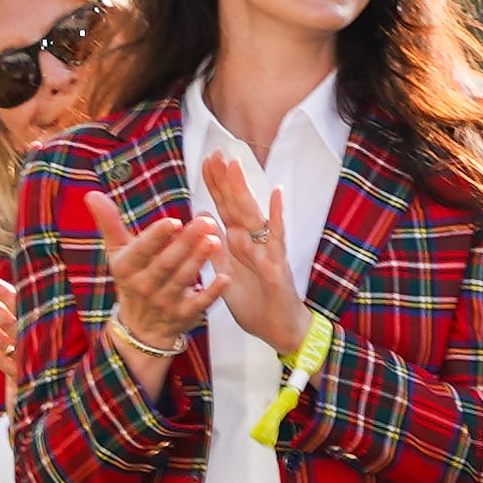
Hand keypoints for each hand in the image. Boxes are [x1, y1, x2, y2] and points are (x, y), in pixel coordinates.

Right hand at [82, 190, 224, 395]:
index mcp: (127, 268)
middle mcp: (144, 286)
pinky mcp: (185, 315)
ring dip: (199, 260)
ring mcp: (165, 302)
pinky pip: (199, 304)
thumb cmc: (132, 278)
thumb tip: (92, 193)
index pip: (141, 250)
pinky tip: (226, 277)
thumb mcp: (119, 253)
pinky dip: (212, 292)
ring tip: (215, 239)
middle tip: (206, 221)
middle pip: (166, 263)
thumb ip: (110, 223)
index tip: (173, 221)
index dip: (156, 237)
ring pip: (183, 279)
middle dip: (186, 243)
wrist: (140, 327)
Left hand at [200, 152, 313, 357]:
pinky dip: (276, 216)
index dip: (215, 186)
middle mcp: (253, 241)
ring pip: (253, 215)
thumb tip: (203, 219)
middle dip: (226, 180)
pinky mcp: (277, 264)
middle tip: (217, 153)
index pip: (223, 209)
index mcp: (238, 244)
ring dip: (245, 190)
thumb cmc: (255, 302)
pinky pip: (276, 238)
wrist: (279, 329)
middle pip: (236, 206)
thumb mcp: (224, 276)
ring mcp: (267, 250)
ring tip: (238, 166)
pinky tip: (276, 194)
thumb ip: (214, 249)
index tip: (206, 161)